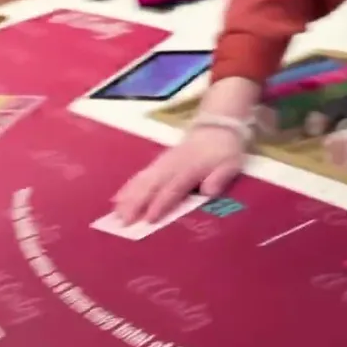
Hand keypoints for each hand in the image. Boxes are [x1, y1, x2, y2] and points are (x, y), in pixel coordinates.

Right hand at [112, 76, 259, 223]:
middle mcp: (172, 166)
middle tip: (123, 221)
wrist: (216, 126)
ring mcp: (162, 163)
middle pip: (151, 185)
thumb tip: (208, 191)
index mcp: (190, 169)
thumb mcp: (230, 164)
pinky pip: (140, 175)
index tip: (149, 219)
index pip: (173, 188)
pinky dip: (128, 187)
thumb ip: (220, 177)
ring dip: (128, 196)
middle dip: (136, 203)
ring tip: (115, 212)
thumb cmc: (224, 151)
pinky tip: (117, 198)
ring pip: (142, 180)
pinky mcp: (158, 163)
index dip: (161, 203)